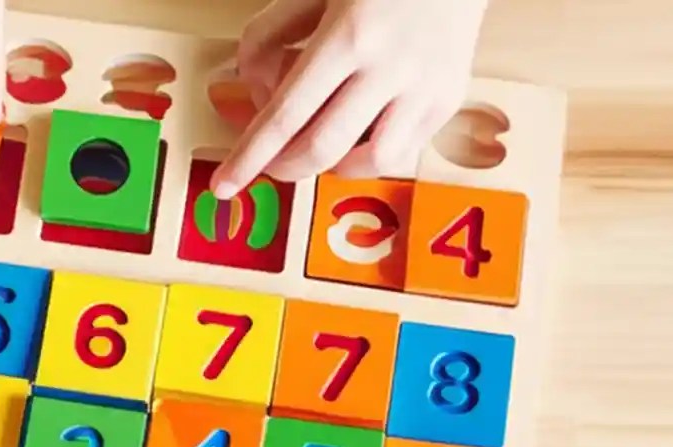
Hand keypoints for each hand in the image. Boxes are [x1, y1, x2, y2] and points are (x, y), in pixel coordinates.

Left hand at [211, 0, 485, 197]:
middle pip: (322, 148)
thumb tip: (255, 92)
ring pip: (370, 163)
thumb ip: (268, 37)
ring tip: (322, 142)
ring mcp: (424, 88)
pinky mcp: (448, 101)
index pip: (286, 115)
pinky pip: (403, 152)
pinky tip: (358, 133)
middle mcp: (389, 68)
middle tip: (271, 163)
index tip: (224, 185)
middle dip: (285, 167)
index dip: (250, 156)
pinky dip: (371, 155)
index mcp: (347, 36)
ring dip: (334, 166)